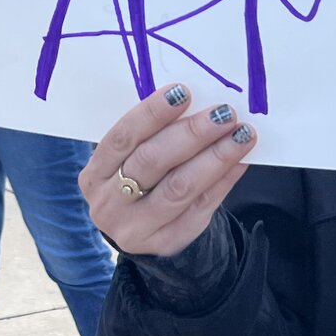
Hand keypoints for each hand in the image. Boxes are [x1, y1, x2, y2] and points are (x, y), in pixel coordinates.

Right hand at [82, 84, 256, 258]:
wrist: (142, 232)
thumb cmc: (138, 181)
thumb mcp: (129, 160)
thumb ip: (153, 136)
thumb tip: (198, 104)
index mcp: (95, 174)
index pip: (122, 138)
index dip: (151, 114)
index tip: (183, 92)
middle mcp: (109, 204)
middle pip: (151, 161)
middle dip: (191, 133)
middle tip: (223, 114)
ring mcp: (135, 228)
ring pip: (179, 187)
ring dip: (215, 157)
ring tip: (241, 135)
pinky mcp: (165, 243)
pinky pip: (200, 208)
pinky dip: (223, 180)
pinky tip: (239, 161)